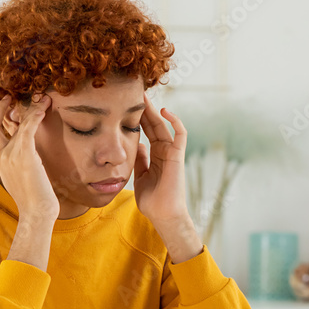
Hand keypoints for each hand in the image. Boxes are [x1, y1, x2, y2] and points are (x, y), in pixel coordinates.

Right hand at [0, 93, 58, 223]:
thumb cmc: (28, 196)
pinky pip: (28, 129)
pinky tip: (42, 109)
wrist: (36, 212)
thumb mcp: (8, 175)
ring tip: (43, 99)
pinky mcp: (26, 154)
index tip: (5, 104)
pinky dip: (35, 117)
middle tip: (11, 96)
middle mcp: (2, 154)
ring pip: (16, 124)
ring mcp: (12, 154)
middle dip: (1, 108)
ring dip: (30, 109)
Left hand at [133, 93, 189, 225]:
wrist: (162, 215)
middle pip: (153, 125)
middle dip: (145, 109)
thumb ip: (139, 160)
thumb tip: (137, 144)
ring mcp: (172, 153)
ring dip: (155, 111)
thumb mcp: (140, 176)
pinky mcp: (178, 156)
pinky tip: (164, 110)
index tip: (128, 105)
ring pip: (164, 126)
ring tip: (145, 97)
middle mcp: (164, 151)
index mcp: (155, 156)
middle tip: (134, 93)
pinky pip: (180, 134)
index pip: (146, 131)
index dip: (139, 117)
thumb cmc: (152, 201)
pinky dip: (175, 121)